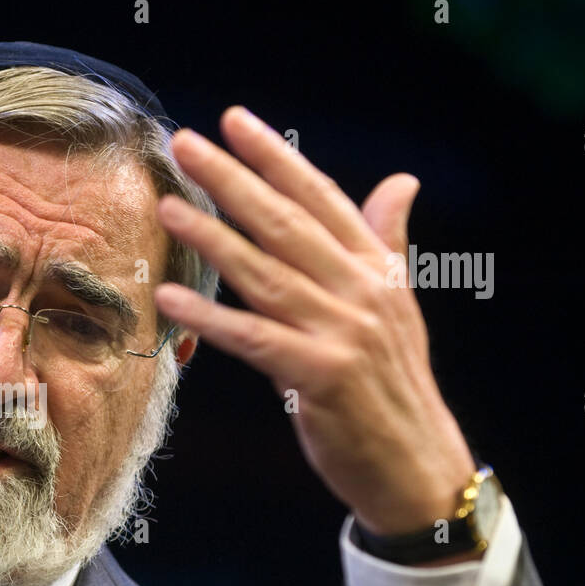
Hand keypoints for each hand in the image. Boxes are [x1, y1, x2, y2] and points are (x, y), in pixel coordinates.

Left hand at [153, 106, 474, 535]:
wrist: (417, 466)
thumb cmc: (393, 386)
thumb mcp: (396, 306)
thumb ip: (385, 242)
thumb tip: (401, 181)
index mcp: (376, 269)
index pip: (321, 198)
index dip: (276, 158)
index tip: (234, 119)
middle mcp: (361, 292)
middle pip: (286, 225)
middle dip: (232, 180)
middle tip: (184, 143)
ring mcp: (343, 333)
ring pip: (265, 275)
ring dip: (212, 239)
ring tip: (167, 206)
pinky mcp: (321, 377)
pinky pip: (255, 340)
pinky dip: (211, 318)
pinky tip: (171, 297)